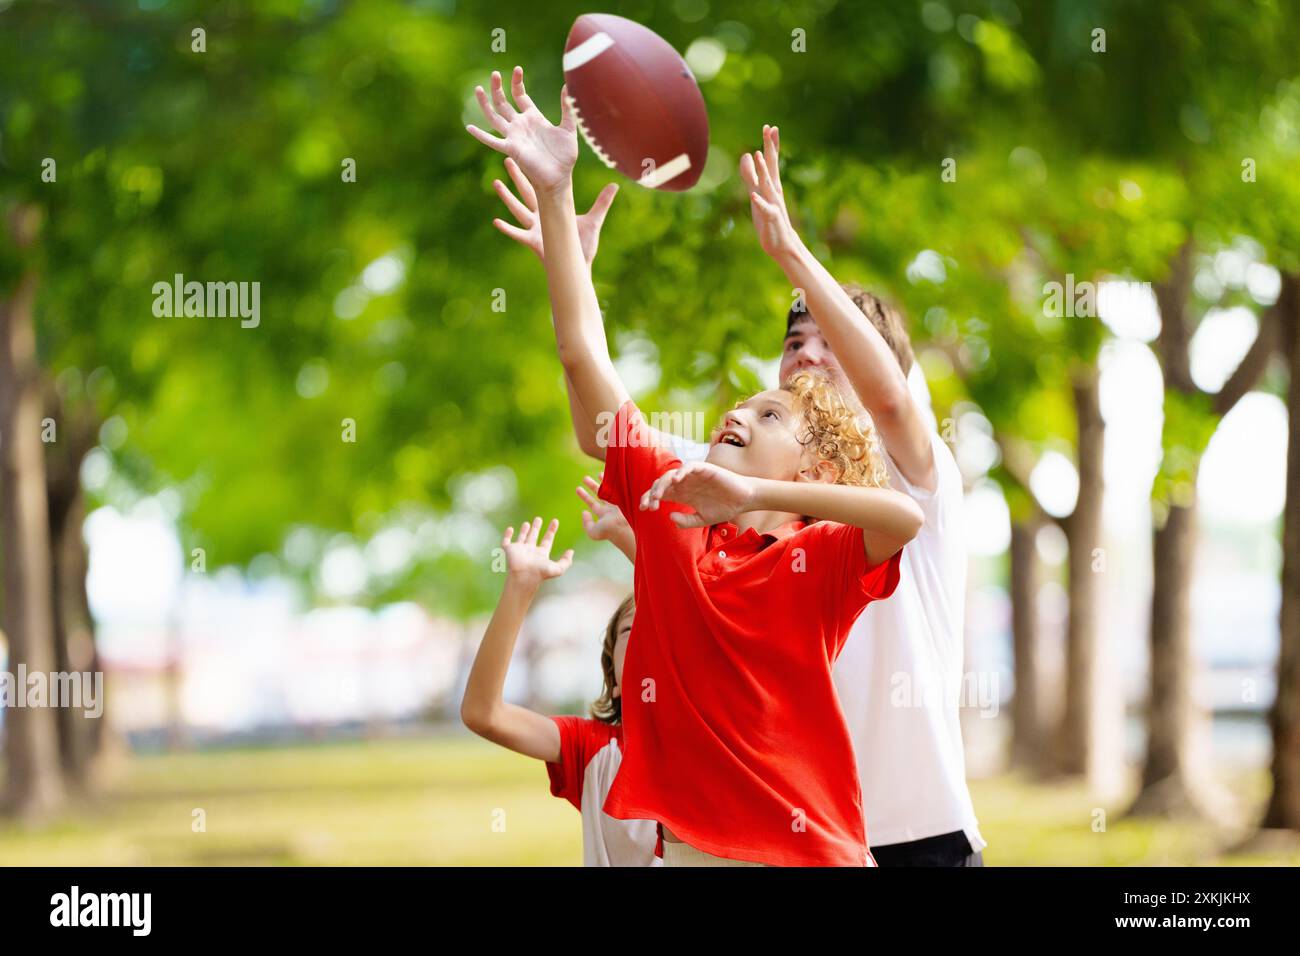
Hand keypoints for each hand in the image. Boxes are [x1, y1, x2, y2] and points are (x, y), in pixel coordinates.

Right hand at [466, 66, 577, 196]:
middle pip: (503, 102)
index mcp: (533, 117)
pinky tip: (470, 128)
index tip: (517, 70)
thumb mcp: (568, 128)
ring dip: (485, 104)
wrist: (560, 177)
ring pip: (494, 117)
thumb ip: (567, 108)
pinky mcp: (511, 149)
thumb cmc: (565, 156)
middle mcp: (520, 125)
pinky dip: (481, 135)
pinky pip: (492, 141)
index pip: (520, 95)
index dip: (517, 83)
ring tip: (478, 90)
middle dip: (498, 88)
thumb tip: (569, 86)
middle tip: (494, 73)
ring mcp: (514, 136)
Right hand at [492, 157, 618, 265]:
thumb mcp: (594, 221)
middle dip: (517, 177)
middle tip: (507, 160)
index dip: (534, 173)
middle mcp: (540, 218)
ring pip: (518, 210)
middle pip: (526, 193)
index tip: (530, 159)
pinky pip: (518, 234)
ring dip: (507, 197)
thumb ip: (602, 203)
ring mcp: (535, 230)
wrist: (579, 267)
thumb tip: (614, 185)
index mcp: (551, 210)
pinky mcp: (534, 243)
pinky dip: (507, 228)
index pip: (540, 188)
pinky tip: (496, 221)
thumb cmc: (584, 246)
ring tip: (496, 183)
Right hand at [501, 517, 573, 586]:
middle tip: (539, 518)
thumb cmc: (540, 574)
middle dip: (537, 528)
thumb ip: (566, 561)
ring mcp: (520, 550)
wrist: (524, 577)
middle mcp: (530, 551)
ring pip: (522, 538)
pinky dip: (507, 535)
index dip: (551, 530)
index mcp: (541, 554)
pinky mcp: (509, 550)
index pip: (547, 540)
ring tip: (527, 523)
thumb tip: (571, 551)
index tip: (555, 521)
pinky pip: (506, 541)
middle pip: (534, 537)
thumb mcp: (558, 568)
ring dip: (525, 531)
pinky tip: (510, 528)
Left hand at [575, 474, 628, 541]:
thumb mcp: (593, 532)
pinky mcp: (626, 498)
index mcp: (604, 514)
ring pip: (610, 489)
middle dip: (592, 486)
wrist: (627, 528)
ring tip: (599, 473)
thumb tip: (584, 512)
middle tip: (585, 478)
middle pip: (600, 494)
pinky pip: (619, 487)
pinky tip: (611, 474)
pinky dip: (615, 481)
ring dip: (604, 481)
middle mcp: (611, 508)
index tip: (577, 488)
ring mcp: (619, 502)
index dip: (584, 496)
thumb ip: (586, 523)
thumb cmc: (610, 532)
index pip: (592, 503)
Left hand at [639, 461, 756, 528]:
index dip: (649, 499)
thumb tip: (670, 516)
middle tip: (650, 506)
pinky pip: (689, 467)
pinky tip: (676, 480)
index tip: (643, 509)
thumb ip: (686, 520)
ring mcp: (692, 476)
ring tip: (658, 496)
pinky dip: (681, 471)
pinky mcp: (704, 469)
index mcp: (681, 494)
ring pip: (671, 475)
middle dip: (652, 494)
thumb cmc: (723, 508)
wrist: (742, 501)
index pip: (660, 494)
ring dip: (662, 484)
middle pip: (661, 484)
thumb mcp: (701, 520)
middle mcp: (684, 483)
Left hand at [739, 124, 800, 258]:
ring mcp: (773, 204)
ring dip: (763, 170)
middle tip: (769, 129)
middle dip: (769, 148)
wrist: (781, 243)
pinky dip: (759, 202)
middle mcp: (774, 191)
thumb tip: (747, 154)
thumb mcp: (757, 192)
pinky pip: (765, 209)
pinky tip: (753, 196)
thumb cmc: (768, 218)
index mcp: (772, 184)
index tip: (770, 127)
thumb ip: (750, 175)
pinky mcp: (771, 218)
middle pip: (771, 166)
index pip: (771, 161)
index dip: (771, 144)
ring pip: (767, 184)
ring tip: (757, 154)